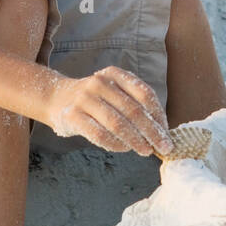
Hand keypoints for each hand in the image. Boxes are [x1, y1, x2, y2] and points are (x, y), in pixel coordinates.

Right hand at [46, 66, 174, 156]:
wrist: (57, 98)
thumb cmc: (96, 100)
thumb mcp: (115, 92)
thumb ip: (136, 104)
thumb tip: (162, 130)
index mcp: (115, 74)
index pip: (144, 94)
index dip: (159, 115)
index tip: (167, 132)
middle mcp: (100, 83)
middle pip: (133, 110)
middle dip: (152, 132)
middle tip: (164, 147)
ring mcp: (85, 98)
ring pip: (117, 124)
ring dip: (136, 140)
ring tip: (146, 151)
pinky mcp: (72, 116)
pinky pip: (100, 134)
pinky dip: (116, 144)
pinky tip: (125, 148)